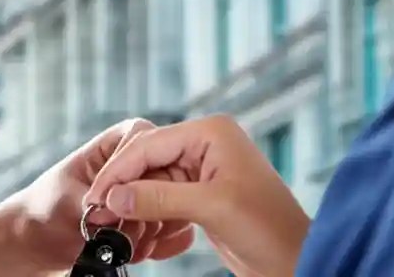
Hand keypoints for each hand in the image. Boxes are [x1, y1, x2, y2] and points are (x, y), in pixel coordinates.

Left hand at [0, 118, 196, 271]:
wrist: (42, 242)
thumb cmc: (46, 208)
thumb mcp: (68, 200)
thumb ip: (99, 205)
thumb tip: (124, 216)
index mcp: (121, 142)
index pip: (153, 144)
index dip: (138, 178)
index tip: (116, 205)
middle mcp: (142, 165)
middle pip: (172, 181)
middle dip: (148, 213)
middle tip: (119, 231)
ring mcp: (152, 194)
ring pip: (177, 210)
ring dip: (152, 234)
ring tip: (121, 243)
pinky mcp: (155, 220)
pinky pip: (177, 234)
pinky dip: (159, 248)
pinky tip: (134, 252)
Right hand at [82, 115, 310, 276]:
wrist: (296, 260)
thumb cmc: (269, 228)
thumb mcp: (211, 208)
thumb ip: (159, 198)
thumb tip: (114, 197)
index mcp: (211, 133)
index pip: (150, 144)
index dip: (119, 171)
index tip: (96, 196)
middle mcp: (206, 144)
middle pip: (147, 158)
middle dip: (122, 185)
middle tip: (96, 210)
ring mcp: (203, 168)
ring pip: (152, 179)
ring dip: (131, 199)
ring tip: (108, 221)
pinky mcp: (202, 194)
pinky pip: (163, 196)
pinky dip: (146, 210)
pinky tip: (129, 223)